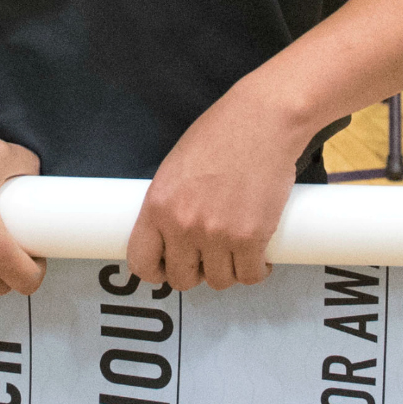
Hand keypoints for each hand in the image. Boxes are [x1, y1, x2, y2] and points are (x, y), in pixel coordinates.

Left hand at [126, 85, 305, 290]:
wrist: (261, 122)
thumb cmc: (218, 136)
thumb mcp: (174, 168)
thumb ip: (169, 204)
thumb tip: (169, 235)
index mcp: (157, 206)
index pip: (141, 262)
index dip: (155, 271)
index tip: (167, 267)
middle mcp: (182, 225)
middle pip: (182, 278)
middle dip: (195, 272)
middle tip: (207, 257)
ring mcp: (217, 234)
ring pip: (219, 281)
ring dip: (227, 271)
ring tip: (234, 252)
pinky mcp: (252, 238)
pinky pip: (250, 276)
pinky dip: (256, 271)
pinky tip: (258, 257)